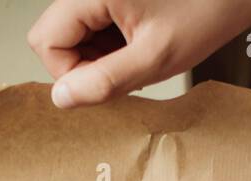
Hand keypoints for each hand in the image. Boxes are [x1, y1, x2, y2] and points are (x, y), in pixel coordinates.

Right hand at [28, 0, 250, 107]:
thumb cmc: (205, 12)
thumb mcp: (153, 59)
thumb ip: (103, 81)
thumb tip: (62, 98)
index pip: (46, 40)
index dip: (70, 72)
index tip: (105, 81)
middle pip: (55, 33)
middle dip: (84, 61)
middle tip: (125, 67)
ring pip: (73, 30)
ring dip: (99, 52)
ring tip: (137, 51)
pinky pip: (92, 20)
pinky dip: (110, 39)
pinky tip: (138, 39)